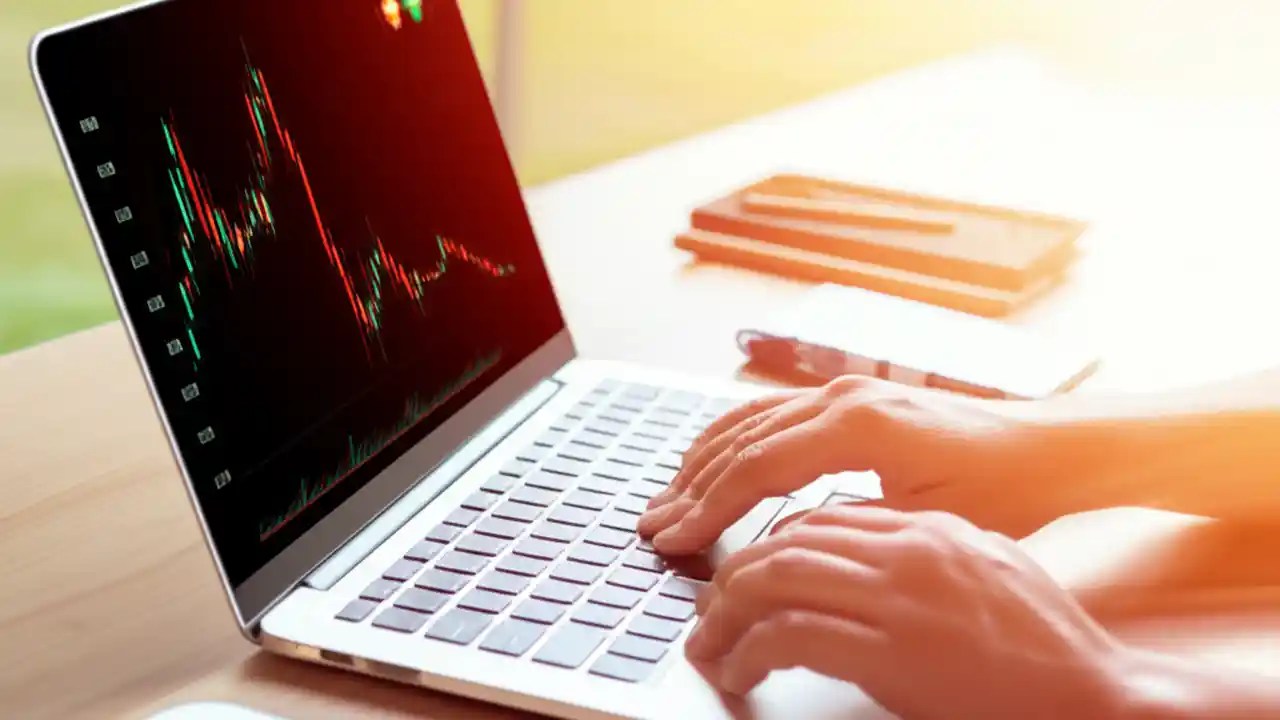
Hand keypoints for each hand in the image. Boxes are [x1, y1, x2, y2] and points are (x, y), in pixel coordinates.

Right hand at [640, 375, 1057, 554]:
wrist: (1050, 448)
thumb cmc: (1005, 488)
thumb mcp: (928, 522)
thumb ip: (851, 524)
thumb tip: (781, 545)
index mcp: (861, 424)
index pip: (759, 466)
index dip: (710, 507)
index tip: (675, 541)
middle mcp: (844, 395)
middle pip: (742, 439)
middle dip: (692, 486)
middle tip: (654, 528)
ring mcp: (844, 389)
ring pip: (749, 420)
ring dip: (703, 461)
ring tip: (668, 500)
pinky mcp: (849, 397)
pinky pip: (771, 413)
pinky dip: (732, 441)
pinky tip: (712, 464)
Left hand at [687, 507, 1125, 719]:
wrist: (1094, 694)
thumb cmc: (1046, 642)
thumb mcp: (984, 567)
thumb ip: (920, 550)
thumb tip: (855, 550)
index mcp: (927, 527)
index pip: (820, 519)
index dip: (768, 546)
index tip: (744, 575)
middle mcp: (907, 549)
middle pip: (786, 540)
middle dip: (732, 576)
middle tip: (708, 609)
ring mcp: (899, 597)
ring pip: (774, 577)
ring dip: (726, 612)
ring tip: (708, 641)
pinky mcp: (891, 652)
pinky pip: (791, 635)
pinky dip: (749, 650)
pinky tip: (738, 669)